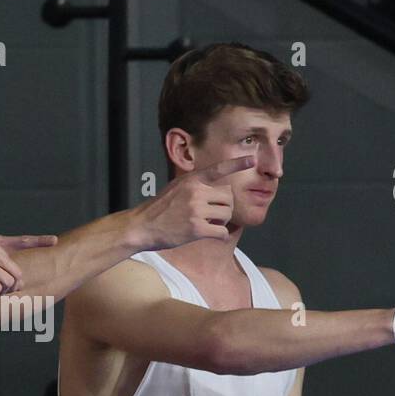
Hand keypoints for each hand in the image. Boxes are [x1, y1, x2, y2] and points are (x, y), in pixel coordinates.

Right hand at [128, 155, 256, 248]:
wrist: (142, 226)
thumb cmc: (159, 209)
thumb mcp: (176, 187)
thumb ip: (195, 184)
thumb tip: (215, 185)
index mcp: (191, 180)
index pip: (219, 168)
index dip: (238, 163)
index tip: (253, 159)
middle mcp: (195, 192)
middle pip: (228, 198)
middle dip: (225, 207)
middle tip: (214, 215)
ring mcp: (196, 210)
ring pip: (227, 214)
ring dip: (222, 222)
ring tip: (209, 224)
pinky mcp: (196, 228)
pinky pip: (221, 232)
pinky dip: (220, 236)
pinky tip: (213, 236)